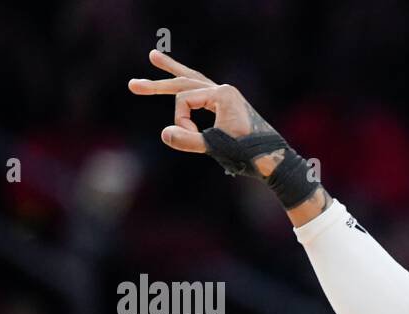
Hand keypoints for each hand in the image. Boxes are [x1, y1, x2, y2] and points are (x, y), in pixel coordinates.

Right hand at [128, 49, 276, 166]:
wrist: (275, 161)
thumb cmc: (249, 154)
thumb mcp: (216, 147)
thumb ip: (189, 140)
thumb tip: (164, 134)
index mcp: (222, 94)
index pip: (184, 100)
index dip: (181, 121)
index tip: (193, 137)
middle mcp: (225, 90)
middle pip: (184, 83)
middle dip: (158, 85)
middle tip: (132, 86)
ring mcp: (227, 97)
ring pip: (193, 82)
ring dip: (173, 74)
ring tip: (154, 57)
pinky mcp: (229, 107)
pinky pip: (203, 94)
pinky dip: (189, 90)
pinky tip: (180, 84)